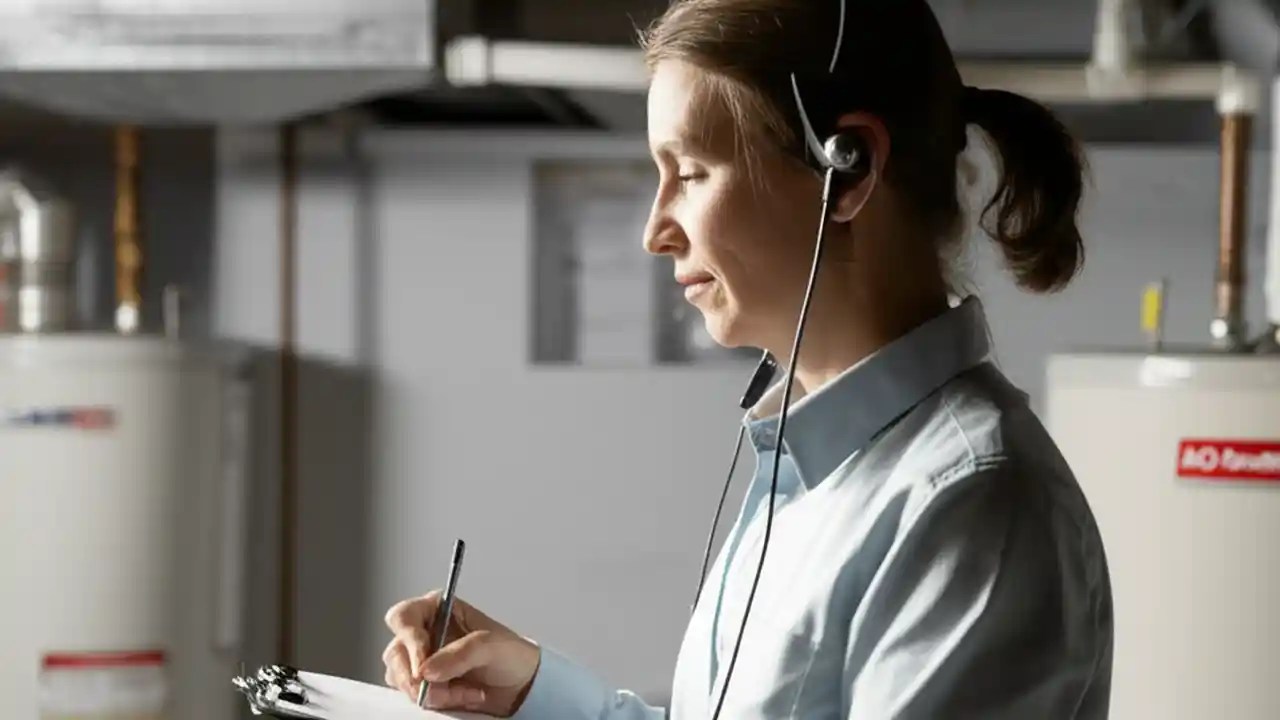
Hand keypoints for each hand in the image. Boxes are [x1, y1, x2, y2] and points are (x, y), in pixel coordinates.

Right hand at [383, 592, 540, 716]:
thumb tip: (428, 669)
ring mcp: (420, 660)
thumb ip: (459, 654)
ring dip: (432, 691)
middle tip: (440, 687)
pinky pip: (412, 695)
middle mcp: (424, 632)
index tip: (423, 665)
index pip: (403, 616)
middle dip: (417, 676)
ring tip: (463, 690)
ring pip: (400, 677)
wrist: (520, 686)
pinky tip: (461, 695)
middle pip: (395, 652)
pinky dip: (436, 701)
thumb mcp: (490, 645)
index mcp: (437, 610)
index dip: (408, 640)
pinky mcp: (423, 684)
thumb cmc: (510, 654)